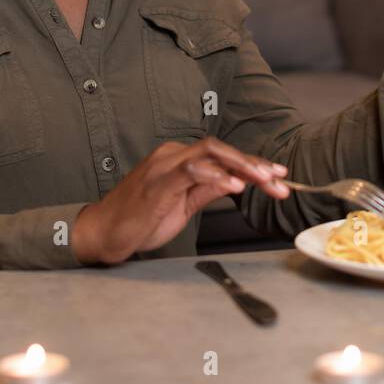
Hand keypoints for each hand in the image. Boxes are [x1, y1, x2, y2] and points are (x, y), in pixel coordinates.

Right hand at [72, 137, 289, 264]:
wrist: (102, 234)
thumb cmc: (140, 220)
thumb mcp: (184, 204)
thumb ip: (208, 189)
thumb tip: (238, 181)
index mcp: (179, 160)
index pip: (223, 156)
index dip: (253, 165)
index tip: (279, 178)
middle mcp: (172, 155)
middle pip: (221, 149)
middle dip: (255, 164)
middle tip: (280, 180)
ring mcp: (163, 166)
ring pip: (210, 154)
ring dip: (242, 166)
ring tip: (266, 181)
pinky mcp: (156, 183)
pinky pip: (190, 171)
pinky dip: (215, 176)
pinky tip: (235, 185)